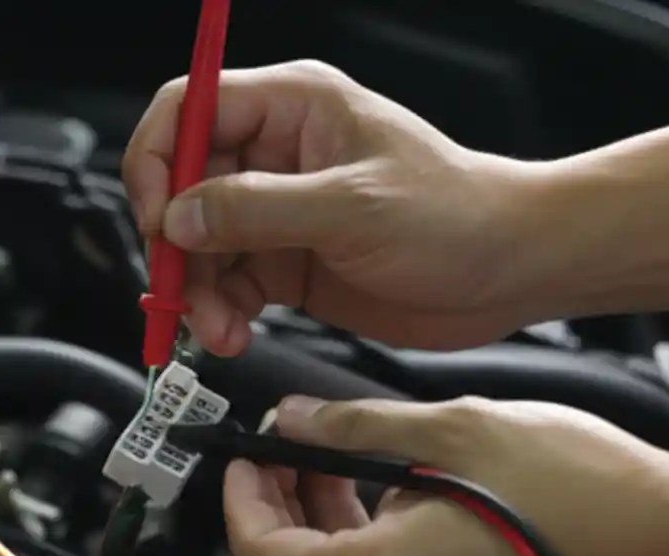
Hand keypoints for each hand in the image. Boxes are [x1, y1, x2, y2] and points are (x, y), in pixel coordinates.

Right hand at [123, 60, 545, 354]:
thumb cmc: (458, 214)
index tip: (158, 218)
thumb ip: (258, 209)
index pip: (189, 109)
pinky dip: (221, 313)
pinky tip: (233, 334)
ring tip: (218, 329)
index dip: (159, 160)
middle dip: (175, 246)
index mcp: (292, 107)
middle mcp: (276, 155)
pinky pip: (228, 285)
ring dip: (197, 292)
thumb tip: (179, 218)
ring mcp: (280, 212)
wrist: (509, 271)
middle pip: (183, 188)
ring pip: (200, 246)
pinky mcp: (288, 262)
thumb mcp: (353, 207)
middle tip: (180, 291)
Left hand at [223, 394, 668, 555]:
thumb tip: (295, 419)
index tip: (246, 458)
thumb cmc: (581, 493)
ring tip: (334, 473)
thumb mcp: (455, 429)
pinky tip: (386, 508)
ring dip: (313, 540)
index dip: (239, 502)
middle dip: (270, 520)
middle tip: (284, 462)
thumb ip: (357, 425)